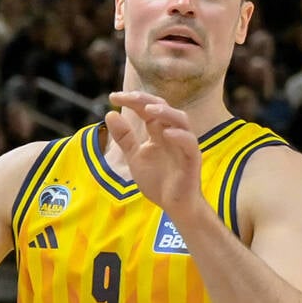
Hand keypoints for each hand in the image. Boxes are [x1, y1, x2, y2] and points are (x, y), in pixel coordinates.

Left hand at [105, 91, 202, 219]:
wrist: (174, 206)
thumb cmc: (158, 180)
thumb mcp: (135, 157)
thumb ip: (124, 138)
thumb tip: (109, 113)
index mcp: (158, 131)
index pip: (146, 108)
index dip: (132, 100)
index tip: (113, 96)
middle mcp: (172, 132)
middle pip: (163, 107)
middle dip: (145, 99)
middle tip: (127, 96)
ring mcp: (184, 144)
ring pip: (181, 119)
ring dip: (165, 112)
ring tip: (148, 108)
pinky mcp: (192, 159)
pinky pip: (189, 143)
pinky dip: (180, 136)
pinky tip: (167, 134)